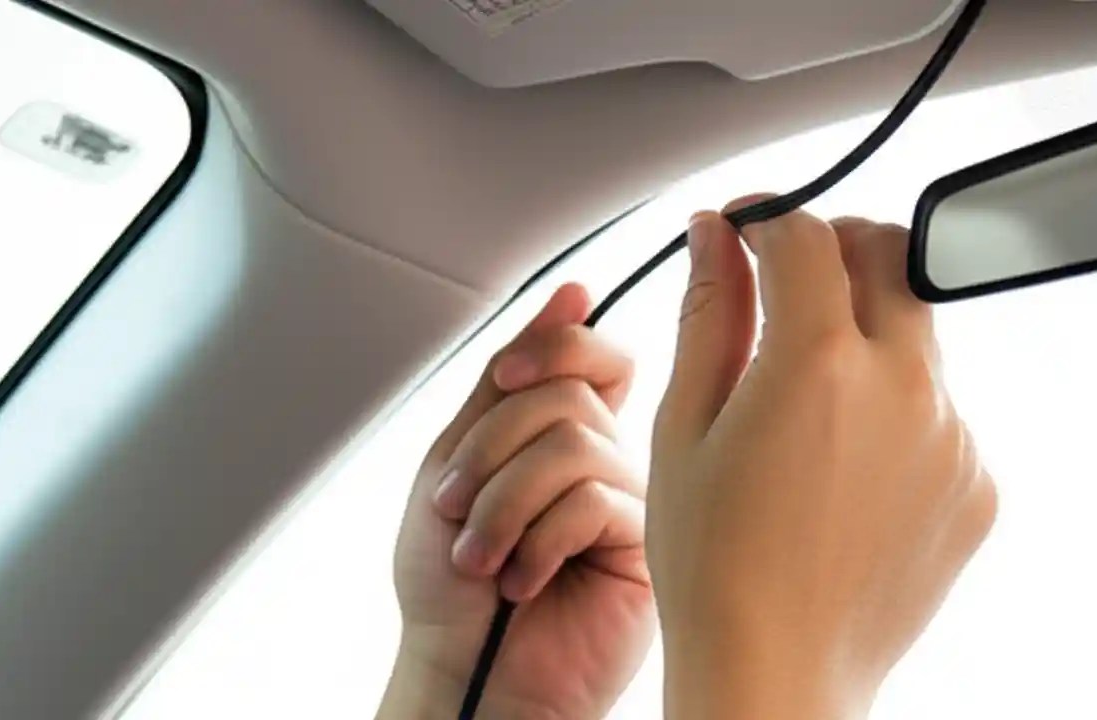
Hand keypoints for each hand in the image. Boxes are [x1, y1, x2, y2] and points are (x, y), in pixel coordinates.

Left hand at [379, 283, 654, 719]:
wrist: (461, 671)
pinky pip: (594, 501)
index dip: (556, 343)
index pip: (596, 355)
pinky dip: (535, 540)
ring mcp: (630, 506)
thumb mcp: (459, 460)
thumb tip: (573, 291)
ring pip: (573, 445)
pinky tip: (525, 579)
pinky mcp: (645, 552)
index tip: (507, 372)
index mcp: (567, 435)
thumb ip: (509, 383)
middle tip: (456, 508)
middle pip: (567, 395)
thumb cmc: (451, 584)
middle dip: (489, 450)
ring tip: (482, 556)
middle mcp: (607, 463)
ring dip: (501, 503)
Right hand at [648, 200, 996, 719]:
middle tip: (786, 282)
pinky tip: (843, 462)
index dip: (769, 216)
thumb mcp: (683, 428)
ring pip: (918, 331)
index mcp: (818, 366)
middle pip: (888, 255)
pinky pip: (941, 406)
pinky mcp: (977, 482)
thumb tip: (716, 237)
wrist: (778, 671)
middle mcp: (904, 389)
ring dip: (867, 330)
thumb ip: (710, 315)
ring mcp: (953, 438)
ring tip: (809, 400)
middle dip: (834, 248)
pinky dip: (896, 404)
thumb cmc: (714, 566)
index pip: (808, 234)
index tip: (747, 229)